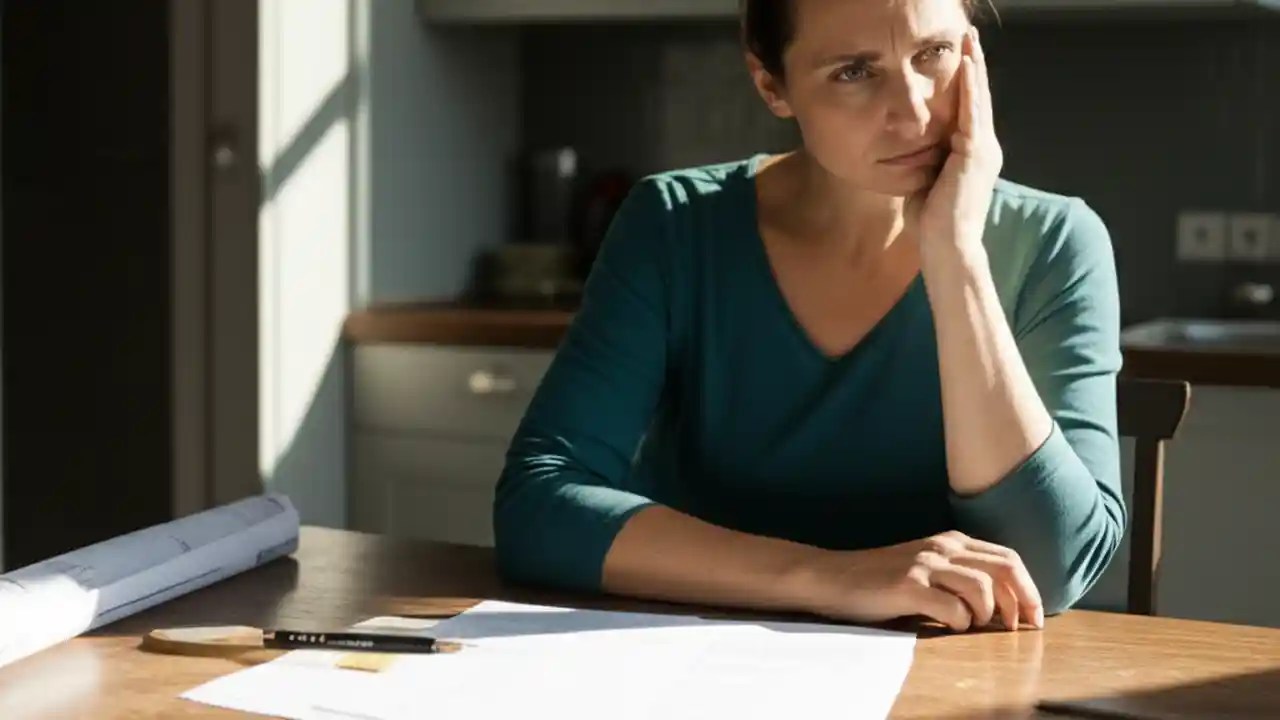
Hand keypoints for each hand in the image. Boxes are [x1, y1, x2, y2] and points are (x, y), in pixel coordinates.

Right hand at [798, 530, 1043, 631]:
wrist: (830, 576)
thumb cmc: (877, 579)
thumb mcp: (923, 567)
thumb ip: (956, 576)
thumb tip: (1001, 607)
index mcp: (951, 542)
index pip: (1007, 559)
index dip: (1028, 589)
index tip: (1033, 617)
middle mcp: (942, 548)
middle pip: (1004, 568)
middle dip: (1022, 601)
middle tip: (1021, 629)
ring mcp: (924, 565)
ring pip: (982, 587)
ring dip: (986, 613)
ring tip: (972, 626)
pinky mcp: (906, 586)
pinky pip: (951, 608)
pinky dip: (958, 623)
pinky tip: (947, 627)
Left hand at [909, 27, 1002, 253]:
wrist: (947, 247)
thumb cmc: (933, 224)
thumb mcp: (927, 184)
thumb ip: (927, 163)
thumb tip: (912, 151)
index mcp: (973, 155)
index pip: (969, 110)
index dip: (966, 82)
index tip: (959, 57)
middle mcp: (984, 148)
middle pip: (978, 97)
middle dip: (973, 65)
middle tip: (968, 35)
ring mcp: (983, 150)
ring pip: (978, 99)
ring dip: (974, 66)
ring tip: (969, 39)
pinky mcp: (975, 153)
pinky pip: (972, 113)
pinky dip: (970, 87)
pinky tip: (966, 65)